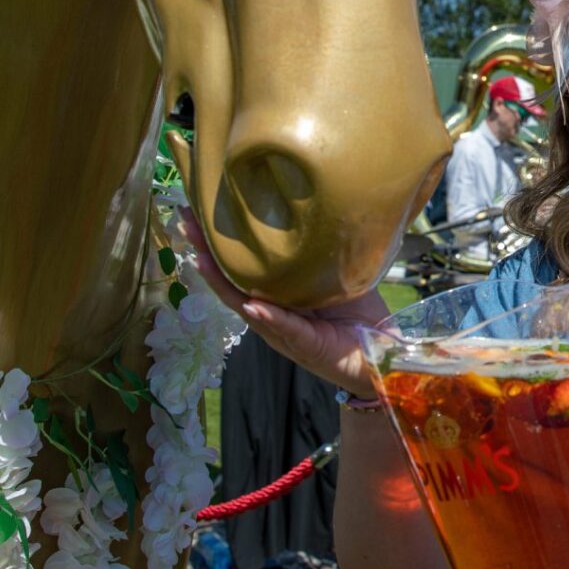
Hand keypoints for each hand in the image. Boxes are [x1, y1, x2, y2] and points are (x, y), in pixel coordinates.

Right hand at [180, 211, 385, 396]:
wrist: (383, 356)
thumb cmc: (358, 316)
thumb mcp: (334, 278)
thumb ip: (319, 255)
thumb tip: (310, 212)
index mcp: (277, 298)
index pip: (240, 269)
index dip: (217, 245)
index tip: (196, 214)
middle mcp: (272, 316)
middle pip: (231, 285)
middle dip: (206, 256)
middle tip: (185, 224)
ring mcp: (285, 334)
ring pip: (247, 307)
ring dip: (224, 283)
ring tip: (202, 258)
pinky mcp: (308, 347)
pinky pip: (286, 329)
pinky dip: (268, 317)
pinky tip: (251, 305)